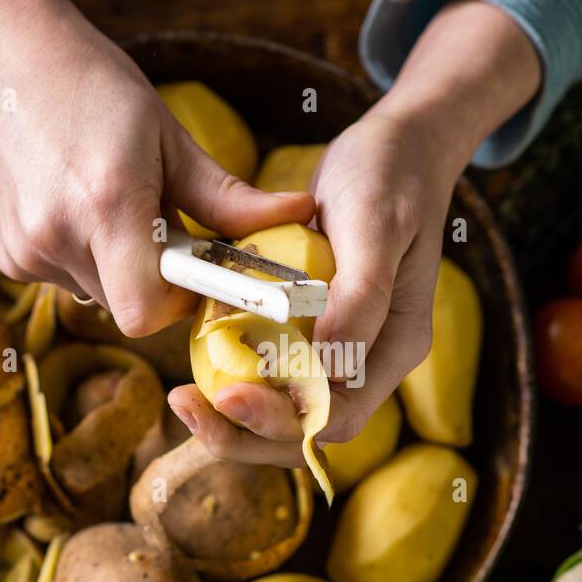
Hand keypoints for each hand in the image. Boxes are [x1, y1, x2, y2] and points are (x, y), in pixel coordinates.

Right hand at [0, 0, 313, 336]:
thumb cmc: (88, 80)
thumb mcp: (165, 132)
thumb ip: (227, 195)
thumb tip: (298, 214)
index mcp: (107, 204)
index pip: (148, 314)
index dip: (180, 303)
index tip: (195, 266)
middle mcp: (57, 237)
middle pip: (129, 306)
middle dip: (156, 277)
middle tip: (160, 220)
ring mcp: (22, 251)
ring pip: (98, 293)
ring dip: (118, 265)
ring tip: (109, 199)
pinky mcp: (2, 256)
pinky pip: (63, 278)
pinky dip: (81, 254)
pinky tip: (71, 200)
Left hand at [170, 0, 540, 468]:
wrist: (398, 149)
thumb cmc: (389, 176)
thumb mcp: (374, 224)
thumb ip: (361, 295)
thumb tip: (329, 360)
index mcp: (394, 346)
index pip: (335, 416)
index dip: (279, 420)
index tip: (227, 397)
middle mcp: (370, 360)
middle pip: (305, 428)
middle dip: (243, 432)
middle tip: (184, 404)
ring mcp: (344, 348)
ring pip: (286, 410)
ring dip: (234, 415)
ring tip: (183, 397)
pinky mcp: (316, 331)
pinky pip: (275, 374)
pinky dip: (238, 379)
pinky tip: (199, 362)